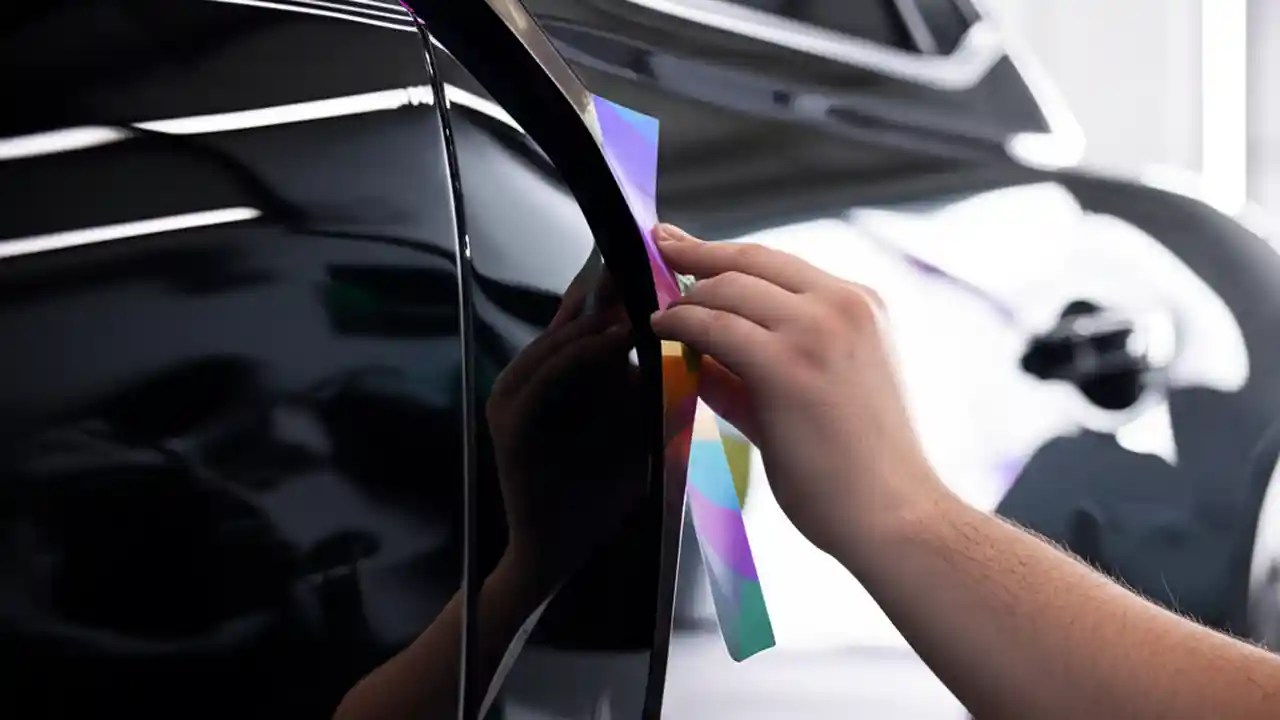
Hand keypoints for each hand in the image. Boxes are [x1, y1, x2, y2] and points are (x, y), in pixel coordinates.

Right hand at [486, 264, 646, 590]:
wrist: (558, 550)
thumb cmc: (601, 490)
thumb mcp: (640, 429)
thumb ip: (656, 386)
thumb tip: (698, 341)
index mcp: (561, 373)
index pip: (589, 315)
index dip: (622, 286)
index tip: (663, 259)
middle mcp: (532, 375)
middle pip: (571, 316)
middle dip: (610, 288)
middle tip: (652, 256)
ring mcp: (514, 396)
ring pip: (558, 340)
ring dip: (599, 315)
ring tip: (640, 290)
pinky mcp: (508, 421)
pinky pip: (544, 376)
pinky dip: (580, 355)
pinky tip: (617, 339)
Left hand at [649, 224, 944, 558]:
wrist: (896, 518)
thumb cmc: (860, 470)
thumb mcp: (815, 393)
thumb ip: (758, 368)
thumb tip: (700, 355)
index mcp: (861, 305)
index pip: (777, 262)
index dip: (721, 250)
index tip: (682, 242)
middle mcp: (844, 305)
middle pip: (749, 261)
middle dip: (694, 255)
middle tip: (657, 251)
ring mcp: (818, 330)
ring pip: (727, 288)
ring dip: (684, 300)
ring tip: (658, 315)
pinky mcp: (788, 364)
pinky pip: (714, 327)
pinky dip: (680, 325)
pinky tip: (661, 331)